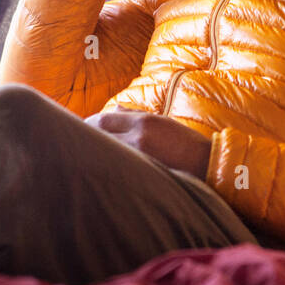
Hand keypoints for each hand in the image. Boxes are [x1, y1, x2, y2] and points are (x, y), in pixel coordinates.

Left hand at [84, 108, 212, 179]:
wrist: (209, 166)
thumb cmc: (187, 145)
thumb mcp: (164, 123)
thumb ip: (137, 117)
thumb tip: (114, 110)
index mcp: (145, 122)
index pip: (105, 119)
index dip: (90, 123)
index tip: (82, 128)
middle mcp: (139, 137)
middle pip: (100, 133)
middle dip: (86, 136)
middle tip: (74, 142)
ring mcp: (139, 157)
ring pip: (105, 151)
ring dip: (92, 152)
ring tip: (81, 157)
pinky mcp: (142, 175)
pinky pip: (116, 168)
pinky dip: (106, 167)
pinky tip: (100, 172)